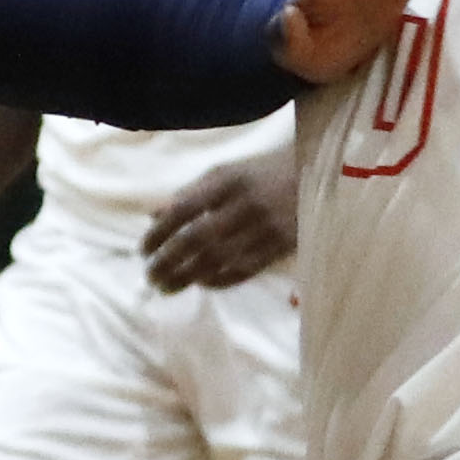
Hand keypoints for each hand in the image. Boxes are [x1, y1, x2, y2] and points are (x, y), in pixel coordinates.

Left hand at [142, 153, 298, 292]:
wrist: (316, 176)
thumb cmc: (263, 173)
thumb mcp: (226, 172)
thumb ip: (191, 193)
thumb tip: (155, 217)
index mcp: (227, 180)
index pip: (183, 209)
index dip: (159, 233)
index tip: (143, 250)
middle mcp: (244, 204)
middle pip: (197, 238)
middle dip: (168, 261)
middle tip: (150, 276)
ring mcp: (264, 228)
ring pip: (217, 260)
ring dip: (187, 277)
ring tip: (167, 287)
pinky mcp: (280, 247)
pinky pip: (242, 271)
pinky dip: (217, 280)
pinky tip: (201, 284)